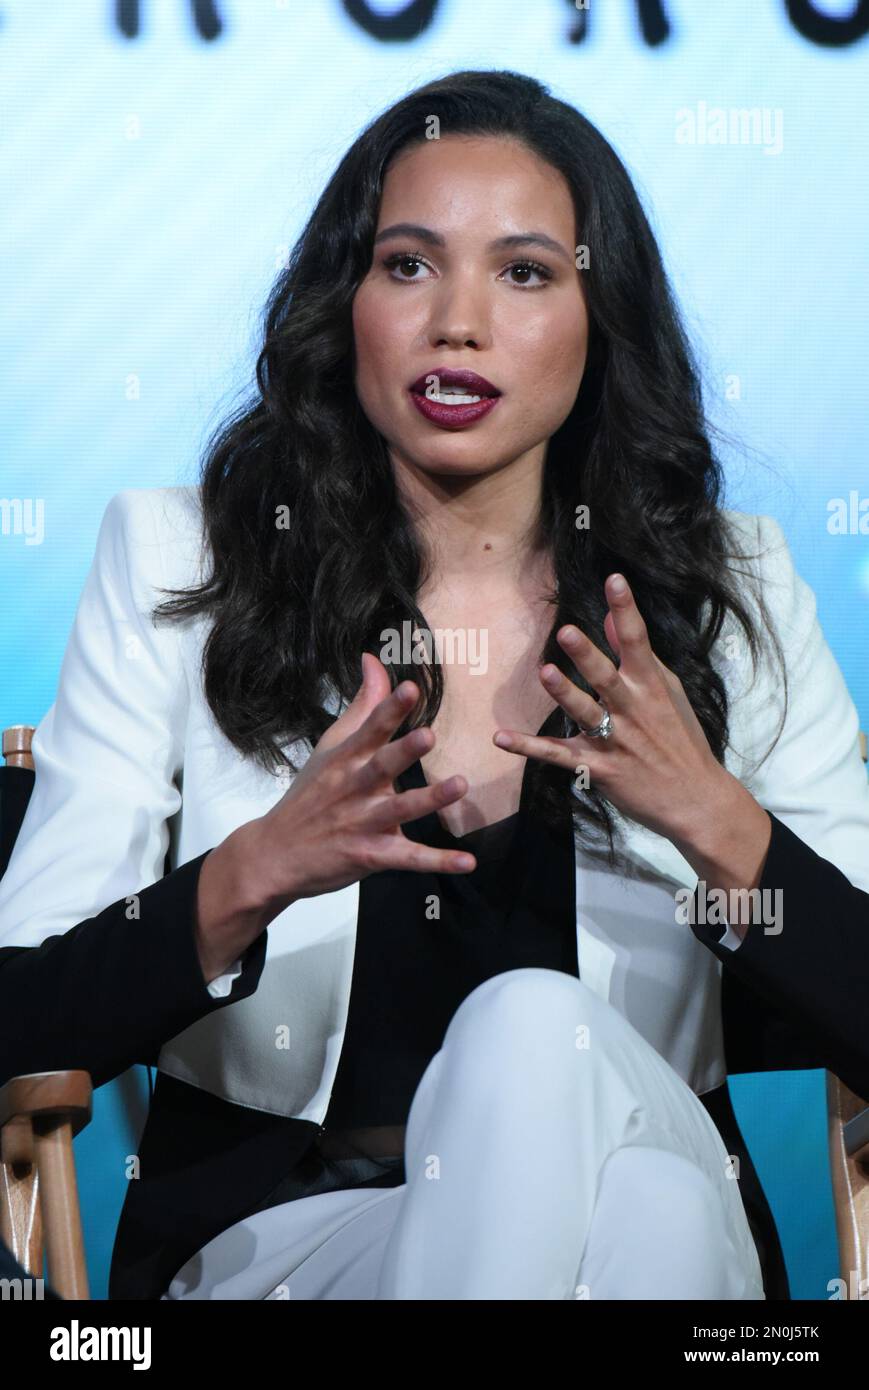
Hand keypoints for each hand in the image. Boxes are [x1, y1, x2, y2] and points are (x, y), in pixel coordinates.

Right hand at [250, 652, 475, 905]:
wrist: (273, 854)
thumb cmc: (310, 795)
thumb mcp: (331, 747)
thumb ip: (362, 707)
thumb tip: (373, 659)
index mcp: (346, 759)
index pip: (369, 729)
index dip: (389, 709)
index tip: (410, 688)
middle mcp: (354, 788)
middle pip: (381, 766)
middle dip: (404, 751)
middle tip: (429, 735)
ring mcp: (362, 824)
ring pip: (398, 810)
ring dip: (429, 799)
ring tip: (459, 786)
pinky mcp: (370, 856)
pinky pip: (408, 858)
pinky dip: (437, 861)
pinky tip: (468, 862)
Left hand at [492, 574, 727, 842]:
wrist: (695, 799)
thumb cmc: (681, 739)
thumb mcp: (667, 693)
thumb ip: (637, 656)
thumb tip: (608, 618)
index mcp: (651, 687)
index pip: (637, 641)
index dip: (626, 609)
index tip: (614, 580)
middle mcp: (633, 710)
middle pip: (607, 677)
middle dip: (588, 655)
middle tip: (567, 631)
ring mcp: (615, 740)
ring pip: (585, 713)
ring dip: (564, 694)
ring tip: (545, 672)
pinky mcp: (598, 768)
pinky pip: (559, 756)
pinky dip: (529, 748)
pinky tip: (501, 738)